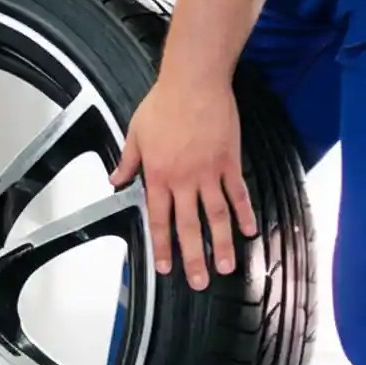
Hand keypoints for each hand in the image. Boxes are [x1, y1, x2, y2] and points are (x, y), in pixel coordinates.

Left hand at [109, 77, 257, 290]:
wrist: (194, 83)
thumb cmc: (164, 104)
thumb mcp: (135, 134)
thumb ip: (127, 162)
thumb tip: (115, 180)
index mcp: (158, 176)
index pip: (159, 220)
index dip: (163, 246)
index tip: (166, 267)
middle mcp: (184, 180)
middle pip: (189, 227)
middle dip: (194, 257)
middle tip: (199, 281)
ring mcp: (209, 173)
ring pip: (217, 216)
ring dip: (223, 243)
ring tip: (228, 266)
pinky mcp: (230, 161)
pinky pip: (238, 193)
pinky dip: (245, 213)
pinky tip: (250, 230)